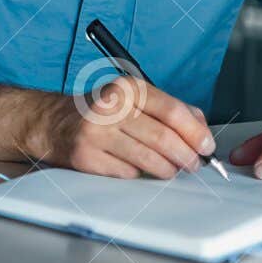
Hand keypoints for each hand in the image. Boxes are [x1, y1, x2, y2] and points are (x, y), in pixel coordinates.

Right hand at [40, 76, 214, 179]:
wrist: (54, 123)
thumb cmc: (103, 114)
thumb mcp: (133, 100)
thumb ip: (170, 110)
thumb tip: (202, 132)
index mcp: (126, 87)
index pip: (172, 111)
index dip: (196, 133)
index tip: (207, 147)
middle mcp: (110, 106)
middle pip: (164, 138)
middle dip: (186, 157)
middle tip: (194, 165)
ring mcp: (95, 132)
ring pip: (149, 159)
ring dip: (167, 170)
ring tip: (170, 170)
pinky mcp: (85, 156)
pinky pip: (127, 173)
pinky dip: (137, 174)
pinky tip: (134, 167)